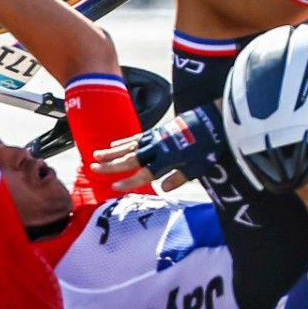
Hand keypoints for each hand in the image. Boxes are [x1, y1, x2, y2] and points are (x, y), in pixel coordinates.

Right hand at [92, 106, 223, 191]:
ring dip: (112, 151)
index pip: (143, 174)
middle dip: (110, 165)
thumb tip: (161, 188)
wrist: (215, 120)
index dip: (128, 182)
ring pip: (129, 145)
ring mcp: (156, 136)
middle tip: (92, 168)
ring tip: (96, 155)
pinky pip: (136, 136)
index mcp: (167, 159)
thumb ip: (178, 178)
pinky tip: (114, 143)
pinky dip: (124, 141)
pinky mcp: (158, 129)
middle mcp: (158, 147)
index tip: (113, 187)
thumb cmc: (209, 146)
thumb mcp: (197, 167)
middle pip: (130, 158)